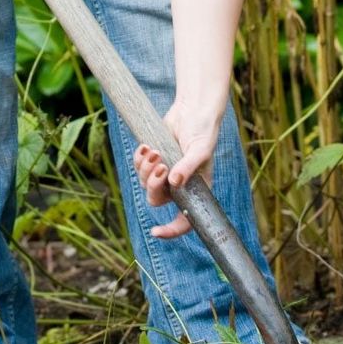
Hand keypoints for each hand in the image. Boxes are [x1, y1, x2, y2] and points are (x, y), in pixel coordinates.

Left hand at [133, 103, 220, 239]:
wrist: (193, 111)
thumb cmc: (203, 131)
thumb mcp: (200, 149)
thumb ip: (188, 166)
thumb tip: (174, 181)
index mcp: (195, 190)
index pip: (185, 219)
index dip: (171, 230)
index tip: (156, 232)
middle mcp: (179, 186)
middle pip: (157, 199)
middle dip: (154, 185)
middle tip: (160, 164)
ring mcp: (165, 173)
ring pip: (145, 183)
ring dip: (145, 169)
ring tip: (154, 150)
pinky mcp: (154, 160)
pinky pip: (139, 167)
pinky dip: (139, 158)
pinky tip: (145, 146)